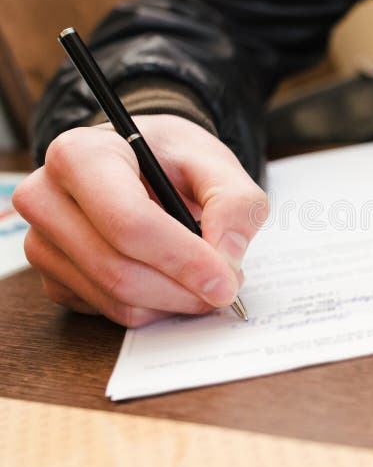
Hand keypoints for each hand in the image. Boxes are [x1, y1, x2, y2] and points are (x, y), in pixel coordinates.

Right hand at [13, 115, 267, 326]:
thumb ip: (235, 203)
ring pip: (116, 299)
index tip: (226, 281)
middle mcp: (46, 197)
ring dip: (174, 301)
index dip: (182, 259)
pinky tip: (173, 279)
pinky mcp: (54, 278)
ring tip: (205, 277)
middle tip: (227, 286)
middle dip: (183, 289)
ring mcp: (42, 242)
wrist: (146, 164)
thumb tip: (227, 259)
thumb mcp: (217, 164)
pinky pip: (110, 312)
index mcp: (81, 154)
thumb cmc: (174, 159)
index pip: (128, 222)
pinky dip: (155, 307)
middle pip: (119, 269)